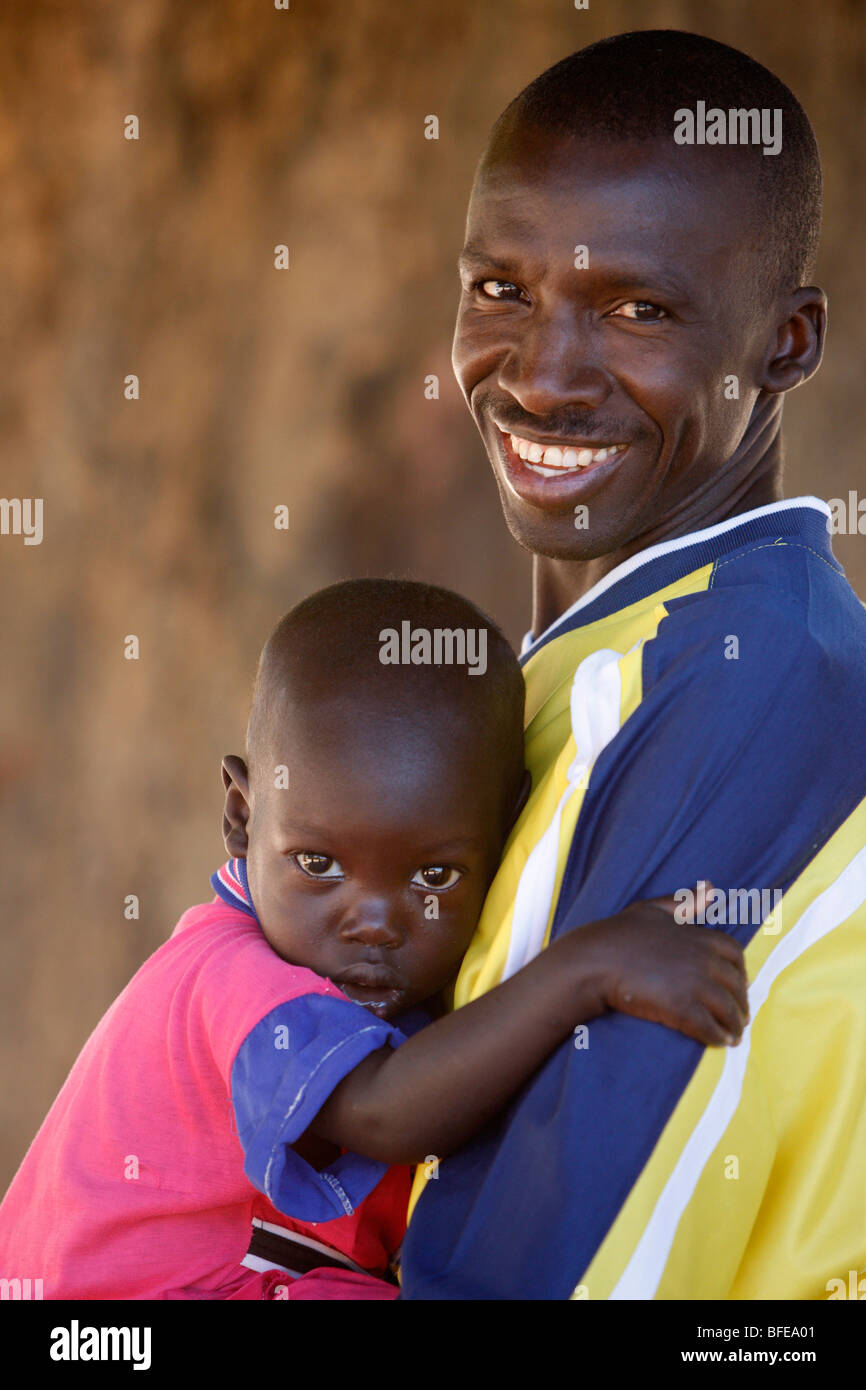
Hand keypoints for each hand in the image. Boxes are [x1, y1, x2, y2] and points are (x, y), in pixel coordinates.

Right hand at [582, 884, 749, 1046]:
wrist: (595, 960)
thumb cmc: (619, 933)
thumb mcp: (653, 909)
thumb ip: (684, 901)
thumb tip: (711, 887)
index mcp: (699, 937)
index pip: (735, 954)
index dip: (740, 972)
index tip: (738, 985)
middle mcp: (703, 960)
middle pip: (735, 985)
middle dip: (741, 1003)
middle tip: (740, 1017)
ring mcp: (695, 985)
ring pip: (726, 1009)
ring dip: (734, 1024)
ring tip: (733, 1036)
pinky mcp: (682, 1009)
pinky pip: (710, 1028)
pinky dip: (718, 1036)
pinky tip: (719, 1042)